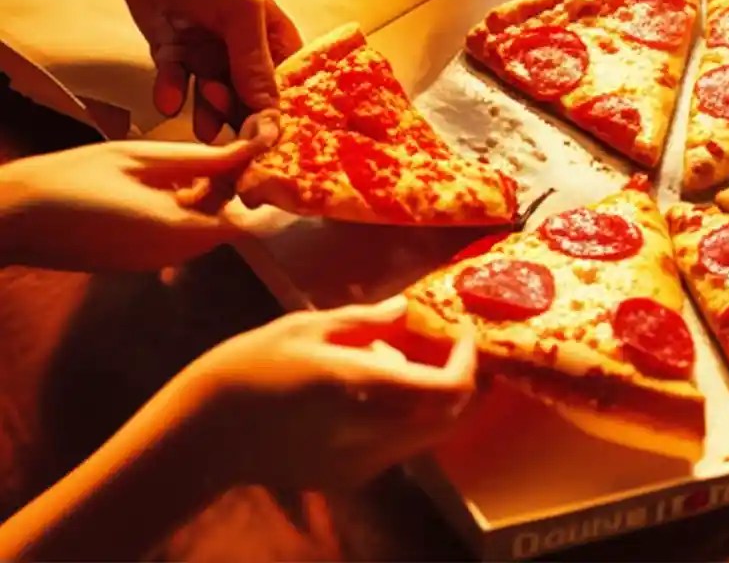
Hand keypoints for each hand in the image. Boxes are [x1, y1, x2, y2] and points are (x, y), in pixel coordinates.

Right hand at [0, 138, 270, 270]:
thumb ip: (198, 160)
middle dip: (224, 188)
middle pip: (224, 223)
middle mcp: (174, 255)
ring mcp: (156, 262)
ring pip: (201, 227)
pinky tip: (147, 184)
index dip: (249, 187)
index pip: (245, 219)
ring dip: (199, 196)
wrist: (10, 218)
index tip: (242, 155)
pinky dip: (177, 208)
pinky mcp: (139, 261)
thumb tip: (247, 155)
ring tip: (167, 164)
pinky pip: (175, 233)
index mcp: (178, 230)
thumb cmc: (68, 179)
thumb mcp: (137, 158)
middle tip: (204, 150)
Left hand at [117, 0, 301, 141]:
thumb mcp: (241, 15)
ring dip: (206, 111)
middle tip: (223, 117)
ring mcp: (213, 62)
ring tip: (197, 106)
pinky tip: (168, 96)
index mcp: (278, 46)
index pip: (287, 93)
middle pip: (251, 106)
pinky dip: (172, 93)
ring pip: (214, 104)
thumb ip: (254, 63)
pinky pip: (177, 88)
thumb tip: (270, 114)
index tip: (265, 140)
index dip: (278, 117)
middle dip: (237, 116)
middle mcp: (247, 60)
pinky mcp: (178, 62)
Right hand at [178, 296, 475, 489]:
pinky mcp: (349, 477)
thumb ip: (364, 319)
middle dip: (461, 384)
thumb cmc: (249, 367)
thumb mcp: (305, 326)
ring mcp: (362, 462)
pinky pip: (396, 447)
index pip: (447, 387)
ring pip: (425, 434)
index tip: (464, 332)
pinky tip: (365, 393)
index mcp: (362, 385)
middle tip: (452, 349)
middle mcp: (372, 431)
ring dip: (428, 399)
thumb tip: (405, 308)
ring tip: (385, 361)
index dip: (469, 361)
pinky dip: (402, 417)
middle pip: (449, 417)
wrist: (201, 434)